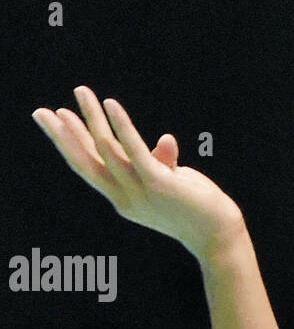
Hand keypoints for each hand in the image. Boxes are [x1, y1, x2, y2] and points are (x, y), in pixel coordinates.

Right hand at [31, 86, 245, 261]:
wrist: (218, 236)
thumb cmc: (197, 209)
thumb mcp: (171, 184)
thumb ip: (161, 162)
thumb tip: (166, 139)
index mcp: (122, 199)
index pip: (88, 168)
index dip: (69, 144)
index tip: (53, 120)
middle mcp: (124, 198)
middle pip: (84, 162)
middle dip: (61, 135)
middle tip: (40, 111)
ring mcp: (140, 192)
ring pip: (106, 149)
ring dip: (91, 118)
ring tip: (81, 92)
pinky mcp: (159, 184)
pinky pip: (135, 150)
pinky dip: (122, 125)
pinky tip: (110, 104)